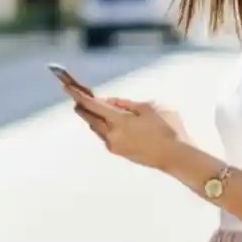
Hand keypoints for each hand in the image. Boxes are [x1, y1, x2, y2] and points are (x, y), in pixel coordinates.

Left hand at [66, 87, 188, 169]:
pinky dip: (102, 125)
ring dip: (92, 116)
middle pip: (90, 117)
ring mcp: (114, 146)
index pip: (93, 105)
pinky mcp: (119, 152)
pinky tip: (105, 120)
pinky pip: (104, 135)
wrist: (175, 156)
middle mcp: (112, 135)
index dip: (78, 94)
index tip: (66, 86)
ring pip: (96, 128)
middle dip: (82, 106)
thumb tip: (110, 103)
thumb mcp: (148, 108)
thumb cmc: (167, 128)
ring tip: (89, 105)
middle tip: (75, 95)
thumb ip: (126, 104)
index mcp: (119, 121)